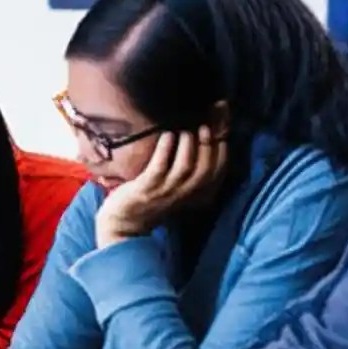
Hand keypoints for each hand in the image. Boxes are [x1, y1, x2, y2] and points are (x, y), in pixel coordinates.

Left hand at [95, 127, 227, 247]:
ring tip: (185, 130)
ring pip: (185, 167)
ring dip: (188, 145)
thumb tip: (200, 140)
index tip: (220, 131)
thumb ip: (190, 173)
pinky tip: (167, 135)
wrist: (125, 223)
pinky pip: (159, 167)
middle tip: (204, 125)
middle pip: (206, 168)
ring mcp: (165, 191)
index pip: (218, 172)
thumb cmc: (151, 200)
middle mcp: (184, 194)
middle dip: (208, 145)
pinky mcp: (146, 188)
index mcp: (196, 194)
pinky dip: (165, 149)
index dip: (222, 150)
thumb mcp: (177, 190)